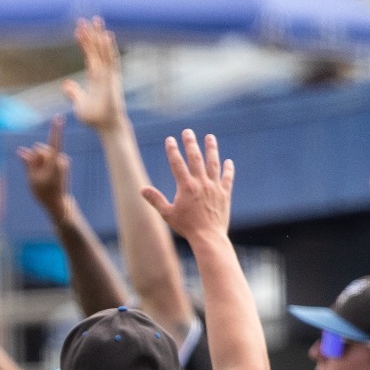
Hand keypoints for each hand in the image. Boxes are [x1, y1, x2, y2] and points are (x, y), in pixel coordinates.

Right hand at [19, 114, 72, 214]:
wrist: (57, 202)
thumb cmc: (44, 192)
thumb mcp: (32, 179)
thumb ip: (28, 163)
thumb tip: (21, 150)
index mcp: (53, 163)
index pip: (53, 142)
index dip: (55, 129)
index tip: (59, 117)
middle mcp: (59, 159)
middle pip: (41, 148)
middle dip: (35, 157)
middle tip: (36, 174)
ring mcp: (61, 160)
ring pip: (44, 153)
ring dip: (39, 161)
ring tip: (40, 176)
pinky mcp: (61, 162)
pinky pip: (48, 157)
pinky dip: (43, 163)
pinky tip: (42, 174)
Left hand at [61, 18, 126, 132]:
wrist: (105, 126)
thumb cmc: (94, 118)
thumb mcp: (79, 104)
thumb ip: (74, 93)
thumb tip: (66, 84)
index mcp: (95, 77)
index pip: (89, 55)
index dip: (84, 43)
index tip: (78, 31)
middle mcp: (103, 72)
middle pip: (96, 49)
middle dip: (91, 34)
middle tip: (86, 19)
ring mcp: (108, 74)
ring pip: (103, 50)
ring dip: (100, 35)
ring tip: (96, 20)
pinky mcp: (112, 78)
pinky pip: (111, 60)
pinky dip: (109, 48)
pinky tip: (106, 36)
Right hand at [140, 130, 233, 245]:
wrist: (208, 237)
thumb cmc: (186, 227)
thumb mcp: (167, 214)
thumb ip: (156, 200)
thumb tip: (142, 189)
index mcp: (186, 186)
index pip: (177, 163)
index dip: (172, 150)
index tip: (170, 139)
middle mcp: (201, 183)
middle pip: (195, 158)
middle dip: (190, 143)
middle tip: (187, 132)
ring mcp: (214, 187)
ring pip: (213, 163)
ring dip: (211, 149)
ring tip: (210, 137)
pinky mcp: (225, 193)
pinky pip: (227, 178)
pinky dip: (228, 169)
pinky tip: (228, 161)